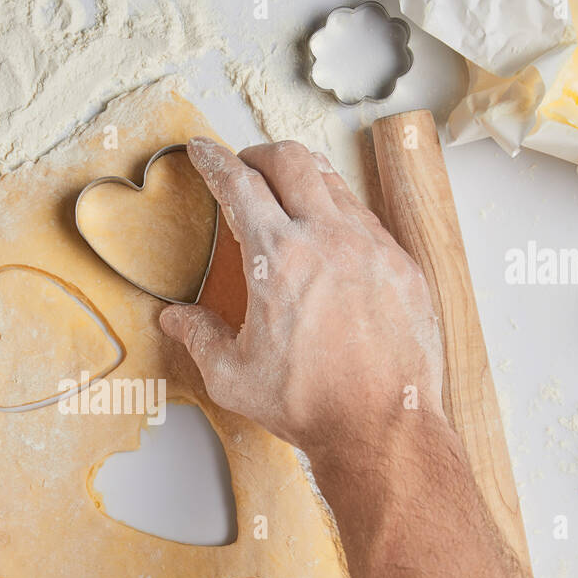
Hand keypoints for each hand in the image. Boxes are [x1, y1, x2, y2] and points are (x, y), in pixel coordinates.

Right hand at [160, 138, 443, 471]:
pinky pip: (366, 218)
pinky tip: (331, 236)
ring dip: (303, 177)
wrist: (382, 426)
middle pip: (290, 161)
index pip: (238, 185)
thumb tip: (175, 320)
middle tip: (246, 166)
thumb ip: (200, 337)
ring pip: (333, 182)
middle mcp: (327, 238)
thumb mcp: (234, 376)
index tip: (203, 150)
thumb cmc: (310, 404)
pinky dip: (339, 211)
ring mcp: (371, 247)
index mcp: (278, 258)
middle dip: (260, 154)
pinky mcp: (401, 265)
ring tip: (289, 192)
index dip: (214, 161)